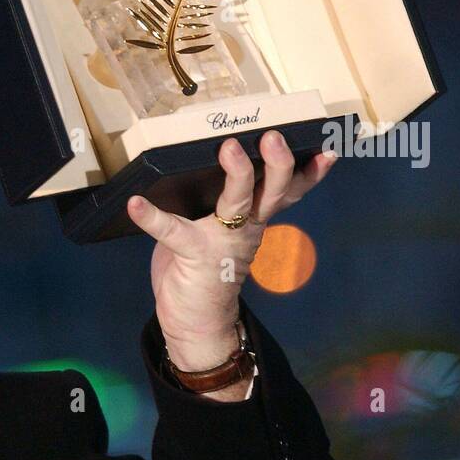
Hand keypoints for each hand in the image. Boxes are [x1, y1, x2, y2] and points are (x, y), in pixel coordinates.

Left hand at [127, 130, 336, 397]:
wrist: (198, 322)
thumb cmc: (206, 268)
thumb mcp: (222, 231)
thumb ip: (221, 202)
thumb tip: (200, 157)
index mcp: (256, 220)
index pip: (289, 192)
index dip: (310, 174)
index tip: (325, 150)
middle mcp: (247, 229)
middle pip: (274, 192)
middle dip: (279, 164)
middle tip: (274, 137)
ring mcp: (222, 241)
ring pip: (239, 204)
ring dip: (238, 175)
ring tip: (229, 147)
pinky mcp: (193, 255)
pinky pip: (172, 231)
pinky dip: (151, 216)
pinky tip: (135, 204)